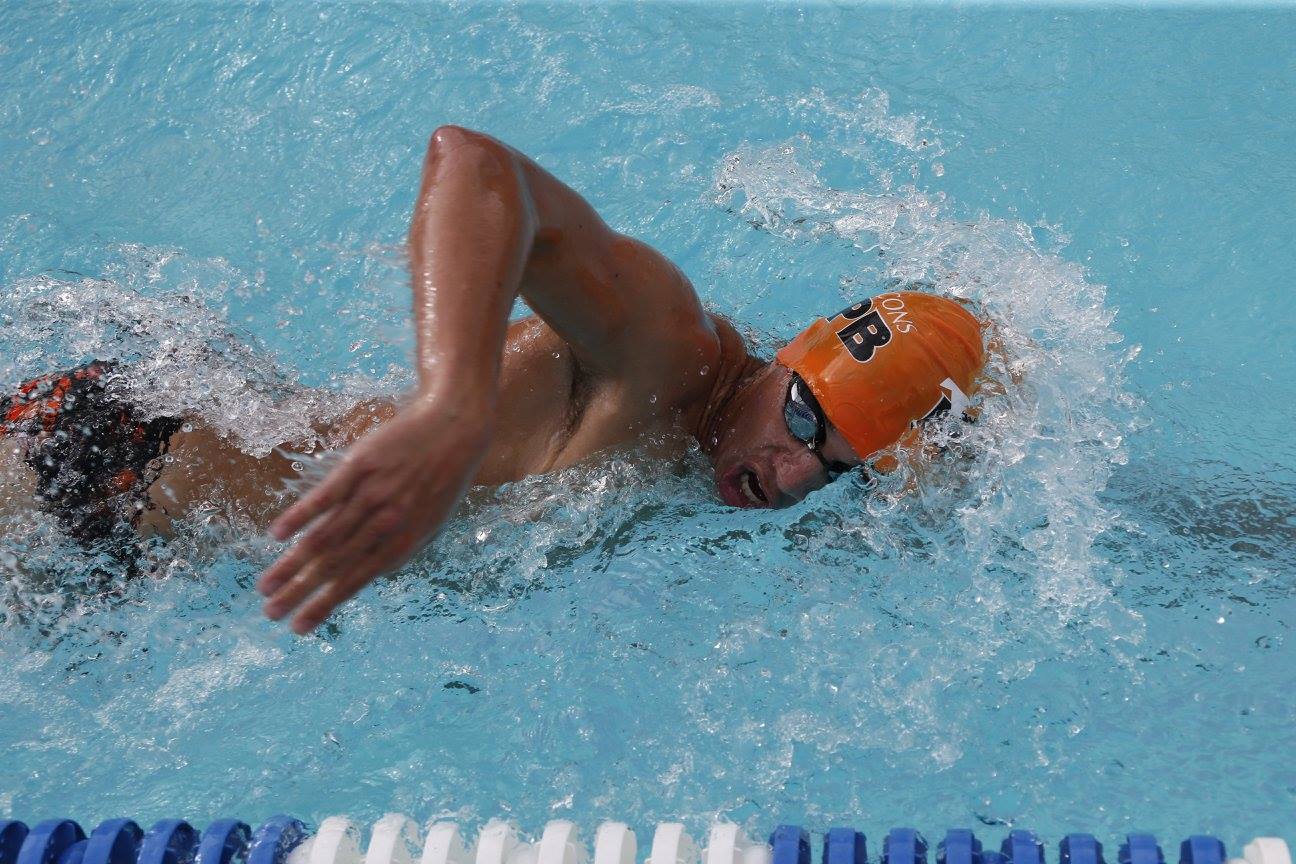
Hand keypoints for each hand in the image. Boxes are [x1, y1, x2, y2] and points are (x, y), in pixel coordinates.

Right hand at [257, 396, 490, 633]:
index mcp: (403, 542)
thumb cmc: (443, 480)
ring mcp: (370, 494)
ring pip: (323, 537)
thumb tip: (372, 576)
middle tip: (270, 615)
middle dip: (299, 593)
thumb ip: (400, 550)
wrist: (454, 430)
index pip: (355, 582)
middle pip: (333, 565)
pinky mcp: (359, 466)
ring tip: (265, 587)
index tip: (299, 627)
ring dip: (291, 565)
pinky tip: (277, 536)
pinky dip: (299, 517)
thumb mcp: (431, 524)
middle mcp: (385, 523)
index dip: (325, 606)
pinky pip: (324, 497)